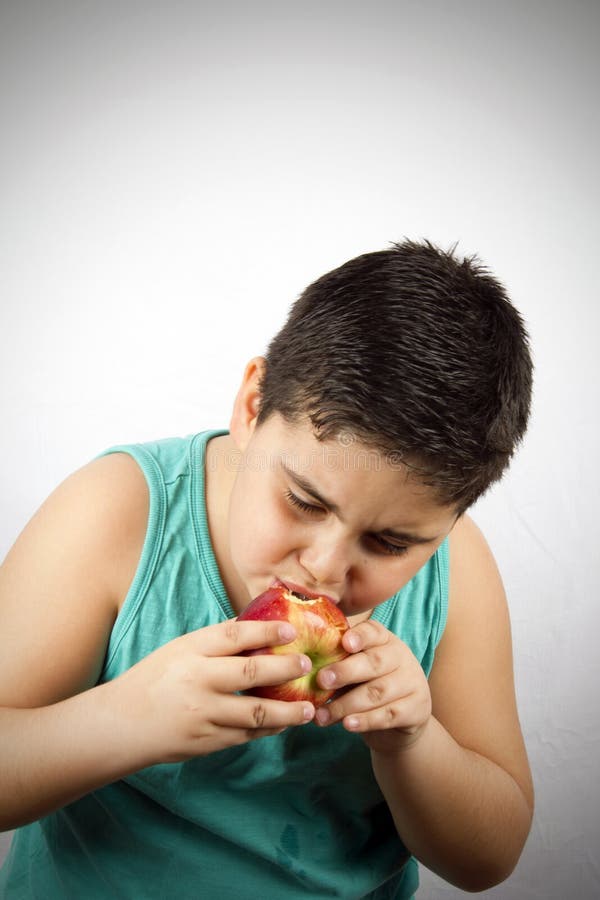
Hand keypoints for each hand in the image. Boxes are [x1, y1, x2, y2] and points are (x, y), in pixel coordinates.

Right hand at [107, 619, 315, 764]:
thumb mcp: (180, 649)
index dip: (266, 632)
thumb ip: (217, 640)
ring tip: (309, 709)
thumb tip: (257, 625)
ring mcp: (203, 714)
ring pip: (255, 713)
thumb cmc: (155, 678)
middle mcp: (198, 681)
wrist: (121, 724)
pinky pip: (246, 735)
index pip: (234, 635)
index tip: (292, 632)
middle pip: (250, 673)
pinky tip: (283, 724)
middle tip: (307, 666)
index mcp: (191, 651)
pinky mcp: (207, 742)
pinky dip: (268, 729)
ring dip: (287, 711)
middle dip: (285, 669)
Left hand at [313, 620, 431, 752]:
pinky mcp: (417, 709)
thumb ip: (337, 663)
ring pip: (377, 692)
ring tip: (322, 715)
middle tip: (321, 680)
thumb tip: (301, 665)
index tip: (344, 642)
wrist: (403, 718)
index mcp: (384, 640)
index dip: (359, 636)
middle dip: (345, 671)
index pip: (374, 631)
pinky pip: (388, 715)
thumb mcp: (356, 669)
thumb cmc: (368, 685)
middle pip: (374, 662)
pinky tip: (347, 725)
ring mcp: (412, 682)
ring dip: (346, 705)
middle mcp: (401, 656)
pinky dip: (365, 721)